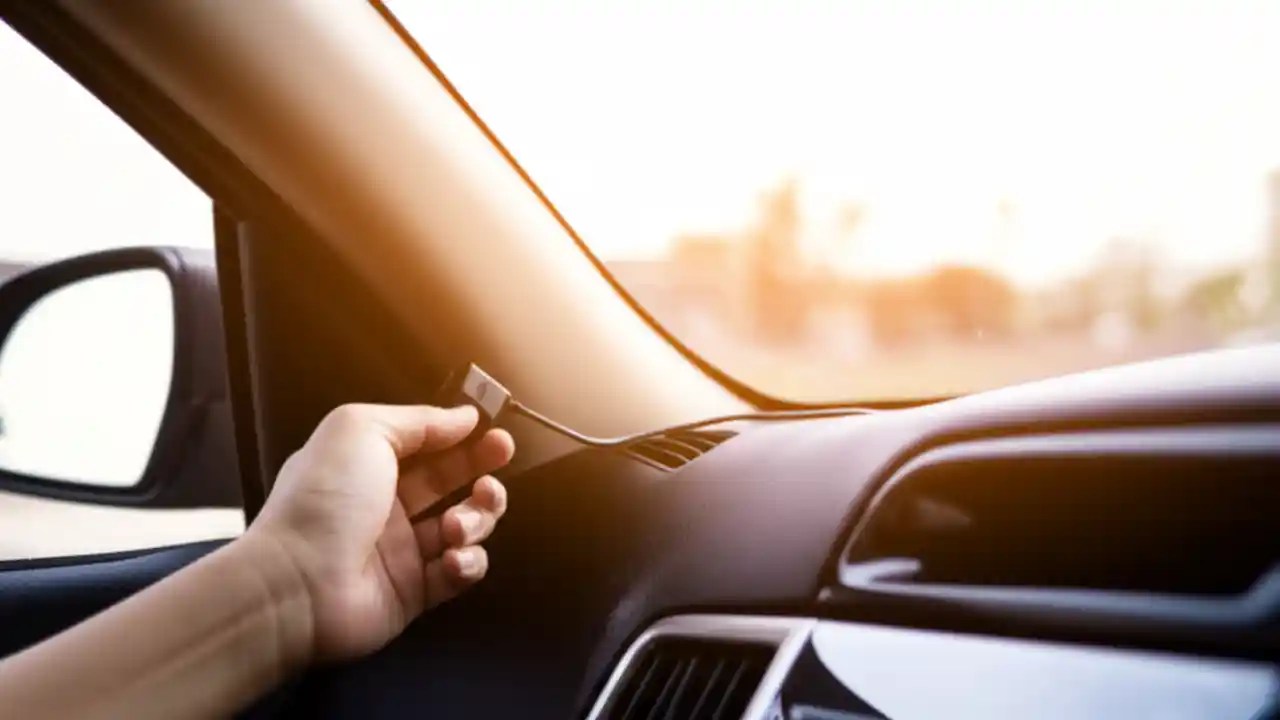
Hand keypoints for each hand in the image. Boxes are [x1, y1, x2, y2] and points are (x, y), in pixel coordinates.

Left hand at [247, 403, 513, 662]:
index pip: (429, 446)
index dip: (463, 438)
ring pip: (465, 526)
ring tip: (457, 525)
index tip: (495, 432)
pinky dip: (467, 563)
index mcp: (370, 465)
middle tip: (499, 466)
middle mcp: (388, 505)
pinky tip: (453, 558)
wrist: (297, 584)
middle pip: (452, 483)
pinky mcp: (417, 592)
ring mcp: (404, 551)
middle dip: (483, 472)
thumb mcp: (362, 430)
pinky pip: (460, 573)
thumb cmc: (326, 497)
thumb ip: (418, 420)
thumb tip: (465, 416)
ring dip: (477, 519)